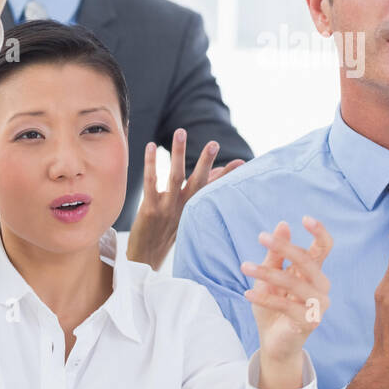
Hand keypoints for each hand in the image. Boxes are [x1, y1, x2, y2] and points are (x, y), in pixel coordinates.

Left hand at [127, 130, 245, 268]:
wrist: (146, 256)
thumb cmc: (166, 231)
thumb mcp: (186, 213)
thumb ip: (200, 192)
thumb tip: (216, 173)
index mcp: (194, 208)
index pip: (213, 189)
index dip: (227, 176)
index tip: (242, 163)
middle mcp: (184, 207)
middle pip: (198, 181)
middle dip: (206, 161)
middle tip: (214, 143)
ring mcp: (167, 207)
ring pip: (175, 176)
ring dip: (178, 153)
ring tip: (181, 131)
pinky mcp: (150, 208)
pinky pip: (150, 182)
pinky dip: (151, 163)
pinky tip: (151, 146)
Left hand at [241, 217, 332, 388]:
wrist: (273, 341)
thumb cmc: (273, 306)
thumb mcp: (270, 277)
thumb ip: (276, 254)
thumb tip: (283, 224)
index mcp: (314, 273)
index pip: (324, 248)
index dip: (319, 233)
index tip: (304, 218)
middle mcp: (321, 287)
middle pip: (308, 261)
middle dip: (285, 247)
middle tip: (261, 236)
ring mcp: (318, 305)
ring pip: (294, 282)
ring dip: (266, 273)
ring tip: (244, 266)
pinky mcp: (308, 321)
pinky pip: (285, 305)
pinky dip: (264, 298)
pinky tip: (247, 292)